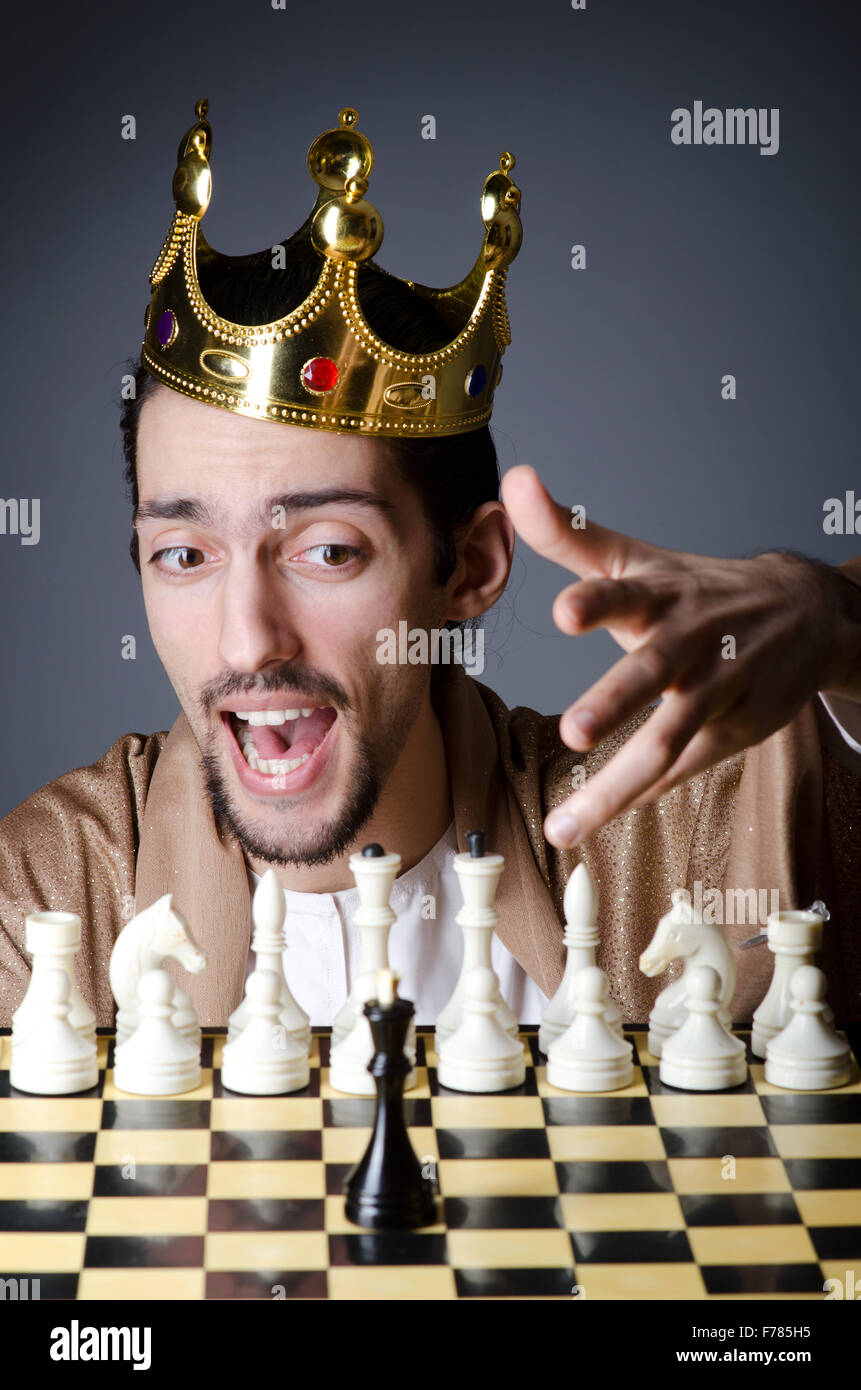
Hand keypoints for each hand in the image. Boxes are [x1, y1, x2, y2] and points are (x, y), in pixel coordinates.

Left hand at [500, 465, 860, 847]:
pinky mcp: (737, 728)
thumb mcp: (635, 557)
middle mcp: (690, 642)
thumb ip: (567, 533)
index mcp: (661, 596)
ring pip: (668, 742)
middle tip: (575, 732)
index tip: (564, 611)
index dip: (597, 602)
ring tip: (564, 825)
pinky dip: (646, 791)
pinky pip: (685, 766)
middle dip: (614, 703)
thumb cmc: (695, 589)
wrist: (805, 612)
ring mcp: (718, 689)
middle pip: (651, 675)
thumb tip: (513, 481)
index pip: (626, 593)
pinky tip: (604, 815)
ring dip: (618, 786)